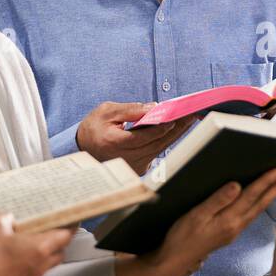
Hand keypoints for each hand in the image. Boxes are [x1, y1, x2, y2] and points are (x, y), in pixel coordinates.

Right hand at [0, 213, 73, 275]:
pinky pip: (33, 272)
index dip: (71, 225)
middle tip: (48, 228)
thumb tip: (11, 219)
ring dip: (43, 253)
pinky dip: (30, 263)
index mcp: (40, 248)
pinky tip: (14, 257)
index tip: (72, 218)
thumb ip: (7, 218)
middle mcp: (41, 265)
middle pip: (60, 251)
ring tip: (28, 241)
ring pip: (47, 264)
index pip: (66, 236)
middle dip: (58, 240)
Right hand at [74, 101, 195, 174]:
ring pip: (160, 148)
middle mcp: (125, 158)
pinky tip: (178, 127)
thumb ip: (130, 109)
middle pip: (157, 143)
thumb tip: (153, 107)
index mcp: (114, 143)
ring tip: (190, 118)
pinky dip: (168, 139)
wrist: (84, 147)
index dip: (161, 127)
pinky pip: (157, 152)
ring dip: (176, 133)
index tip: (176, 117)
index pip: (143, 137)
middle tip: (192, 114)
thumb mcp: (107, 111)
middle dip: (176, 128)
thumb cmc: (95, 127)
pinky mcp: (139, 168)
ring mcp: (133, 165)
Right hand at [126, 166, 275, 275]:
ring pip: (258, 209)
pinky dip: (260, 202)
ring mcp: (235, 230)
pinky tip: (262, 198)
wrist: (175, 261)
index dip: (266, 180)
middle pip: (260, 202)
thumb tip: (237, 185)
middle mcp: (236, 225)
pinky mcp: (230, 233)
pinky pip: (251, 214)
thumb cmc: (182, 236)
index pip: (252, 195)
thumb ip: (218, 200)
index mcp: (229, 219)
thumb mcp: (196, 216)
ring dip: (271, 193)